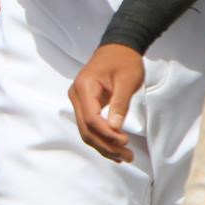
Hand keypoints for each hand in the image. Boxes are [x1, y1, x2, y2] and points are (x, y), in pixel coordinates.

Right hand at [70, 44, 145, 161]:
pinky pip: (89, 126)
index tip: (126, 141)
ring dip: (103, 146)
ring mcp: (78, 100)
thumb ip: (119, 104)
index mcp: (84, 87)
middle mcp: (76, 95)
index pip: (90, 118)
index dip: (107, 134)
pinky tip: (115, 148)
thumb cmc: (124, 61)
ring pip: (86, 130)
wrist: (118, 47)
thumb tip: (116, 128)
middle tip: (128, 156)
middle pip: (86, 128)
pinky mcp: (85, 104)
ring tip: (124, 157)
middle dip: (105, 145)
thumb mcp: (126, 81)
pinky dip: (101, 139)